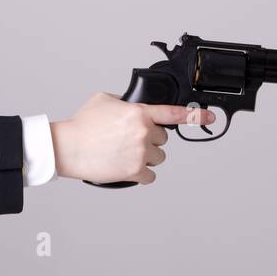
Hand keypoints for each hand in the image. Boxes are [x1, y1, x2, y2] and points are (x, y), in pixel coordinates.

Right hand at [49, 92, 214, 184]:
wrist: (67, 148)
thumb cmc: (81, 125)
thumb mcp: (104, 100)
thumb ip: (125, 101)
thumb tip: (134, 104)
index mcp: (139, 112)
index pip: (173, 113)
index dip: (195, 115)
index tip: (210, 117)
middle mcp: (143, 132)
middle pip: (162, 139)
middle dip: (149, 139)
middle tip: (127, 140)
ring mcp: (140, 153)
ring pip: (158, 157)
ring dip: (145, 156)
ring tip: (123, 154)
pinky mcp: (134, 171)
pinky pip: (150, 175)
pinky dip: (140, 174)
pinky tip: (125, 167)